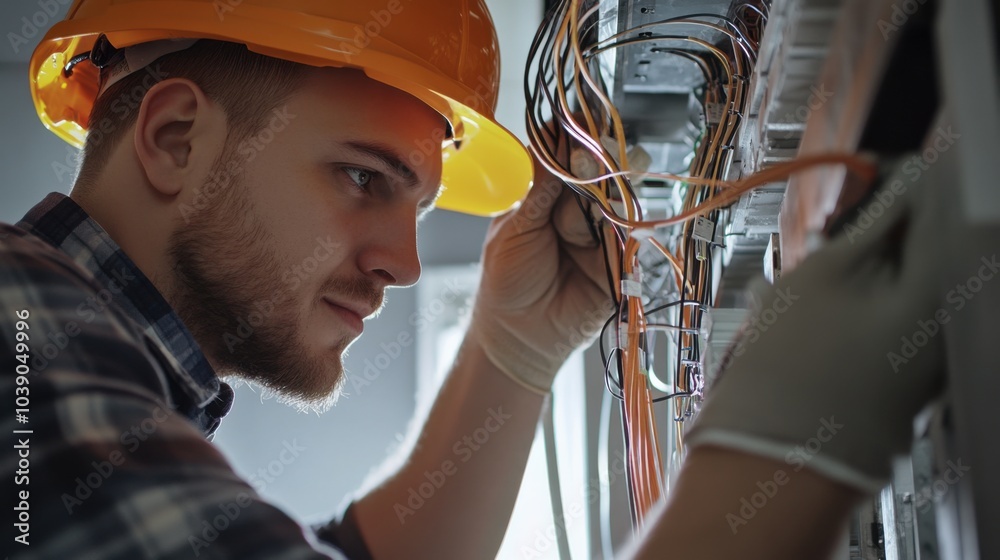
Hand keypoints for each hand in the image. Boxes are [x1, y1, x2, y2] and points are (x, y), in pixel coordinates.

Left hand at [470, 153, 613, 394]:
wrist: (516, 335)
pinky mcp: (619, 259)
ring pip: (616, 196)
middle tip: (586, 155)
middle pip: (599, 169)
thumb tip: (553, 141)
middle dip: (595, 159)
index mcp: (547, 194)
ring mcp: (601, 231)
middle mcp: (578, 208)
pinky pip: (628, 232)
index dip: (572, 137)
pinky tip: (609, 215)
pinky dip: (620, 221)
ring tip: (591, 187)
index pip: (565, 154)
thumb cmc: (506, 281)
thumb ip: (539, 188)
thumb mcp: (515, 228)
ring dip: (605, 189)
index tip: (573, 122)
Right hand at [690, 154, 946, 488]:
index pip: (945, 210)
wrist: (775, 443)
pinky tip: (824, 304)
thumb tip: (909, 177)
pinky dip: (868, 300)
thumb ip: (877, 219)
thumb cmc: (794, 353)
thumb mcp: (829, 271)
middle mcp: (951, 325)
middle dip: (887, 228)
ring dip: (873, 264)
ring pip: (911, 284)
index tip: (871, 171)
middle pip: (932, 249)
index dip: (909, 180)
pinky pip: (898, 319)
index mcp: (943, 292)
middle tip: (839, 224)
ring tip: (822, 268)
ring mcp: (932, 356)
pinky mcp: (908, 377)